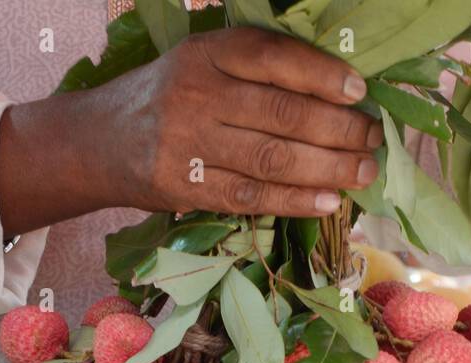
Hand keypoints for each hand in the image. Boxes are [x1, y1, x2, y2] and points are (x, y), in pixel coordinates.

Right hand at [97, 28, 381, 216]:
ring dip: (328, 168)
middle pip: (282, 113)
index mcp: (206, 53)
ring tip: (362, 170)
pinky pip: (253, 197)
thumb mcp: (200, 62)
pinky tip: (329, 201)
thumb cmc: (168, 97)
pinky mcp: (186, 188)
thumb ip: (254, 69)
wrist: (98, 141)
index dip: (322, 74)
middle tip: (372, 138)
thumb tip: (337, 91)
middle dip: (338, 128)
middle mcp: (196, 94)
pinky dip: (296, 201)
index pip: (273, 58)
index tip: (359, 91)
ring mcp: (189, 144)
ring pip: (273, 158)